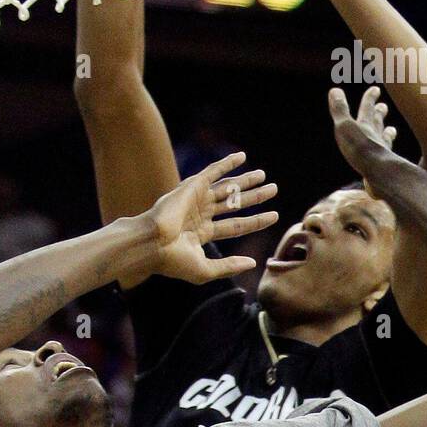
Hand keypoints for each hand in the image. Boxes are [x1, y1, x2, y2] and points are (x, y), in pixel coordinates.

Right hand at [142, 153, 277, 282]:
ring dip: (245, 180)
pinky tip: (242, 157)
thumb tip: (252, 263)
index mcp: (202, 233)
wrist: (151, 244)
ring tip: (263, 175)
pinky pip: (212, 172)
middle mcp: (201, 214)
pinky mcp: (192, 187)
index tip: (275, 215)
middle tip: (274, 189)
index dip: (256, 220)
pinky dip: (227, 163)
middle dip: (255, 196)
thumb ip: (229, 266)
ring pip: (227, 188)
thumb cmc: (173, 261)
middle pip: (235, 204)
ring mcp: (196, 200)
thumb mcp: (205, 270)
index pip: (236, 225)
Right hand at [328, 86, 396, 185]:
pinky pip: (386, 159)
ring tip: (391, 130)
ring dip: (386, 133)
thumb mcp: (345, 126)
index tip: (375, 89)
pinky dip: (386, 155)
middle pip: (377, 123)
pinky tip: (388, 157)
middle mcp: (375, 138)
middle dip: (378, 114)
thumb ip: (340, 110)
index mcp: (365, 126)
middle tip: (384, 106)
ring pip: (384, 140)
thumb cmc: (360, 149)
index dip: (369, 98)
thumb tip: (334, 90)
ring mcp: (381, 153)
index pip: (367, 108)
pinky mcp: (384, 169)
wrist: (379, 174)